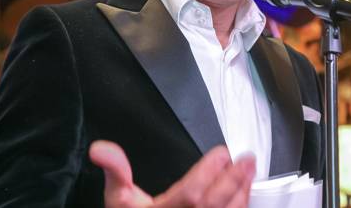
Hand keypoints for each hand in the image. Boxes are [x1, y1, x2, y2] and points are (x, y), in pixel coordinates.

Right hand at [90, 141, 254, 207]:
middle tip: (247, 158)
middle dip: (235, 179)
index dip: (210, 171)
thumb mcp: (118, 199)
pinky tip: (244, 195)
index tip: (222, 152)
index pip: (193, 193)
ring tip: (250, 172)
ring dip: (242, 193)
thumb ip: (115, 171)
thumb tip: (100, 149)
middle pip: (216, 203)